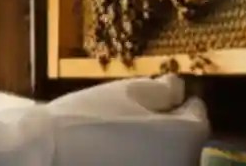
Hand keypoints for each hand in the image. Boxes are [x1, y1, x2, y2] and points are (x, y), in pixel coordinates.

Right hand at [0, 76, 209, 165]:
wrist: (48, 156)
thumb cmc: (87, 118)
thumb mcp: (125, 92)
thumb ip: (162, 89)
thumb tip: (179, 88)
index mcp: (186, 137)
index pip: (198, 114)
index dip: (178, 102)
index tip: (157, 98)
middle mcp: (185, 165)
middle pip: (186, 144)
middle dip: (169, 129)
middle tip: (136, 119)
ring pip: (168, 160)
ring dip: (155, 150)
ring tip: (123, 140)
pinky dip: (140, 163)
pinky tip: (115, 157)